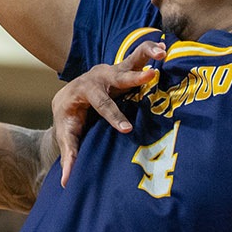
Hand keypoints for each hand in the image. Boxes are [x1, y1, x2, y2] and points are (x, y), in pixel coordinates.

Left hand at [50, 39, 164, 186]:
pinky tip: (166, 49)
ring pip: (130, 60)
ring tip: (163, 52)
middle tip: (151, 77)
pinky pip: (139, 58)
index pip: (100, 105)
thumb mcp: (66, 134)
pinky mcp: (124, 69)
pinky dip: (152, 51)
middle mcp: (98, 78)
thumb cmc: (68, 118)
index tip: (127, 129)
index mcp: (82, 92)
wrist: (69, 96)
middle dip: (134, 78)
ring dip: (147, 55)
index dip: (114, 116)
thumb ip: (68, 155)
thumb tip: (65, 182)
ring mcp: (112, 71)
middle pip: (117, 77)